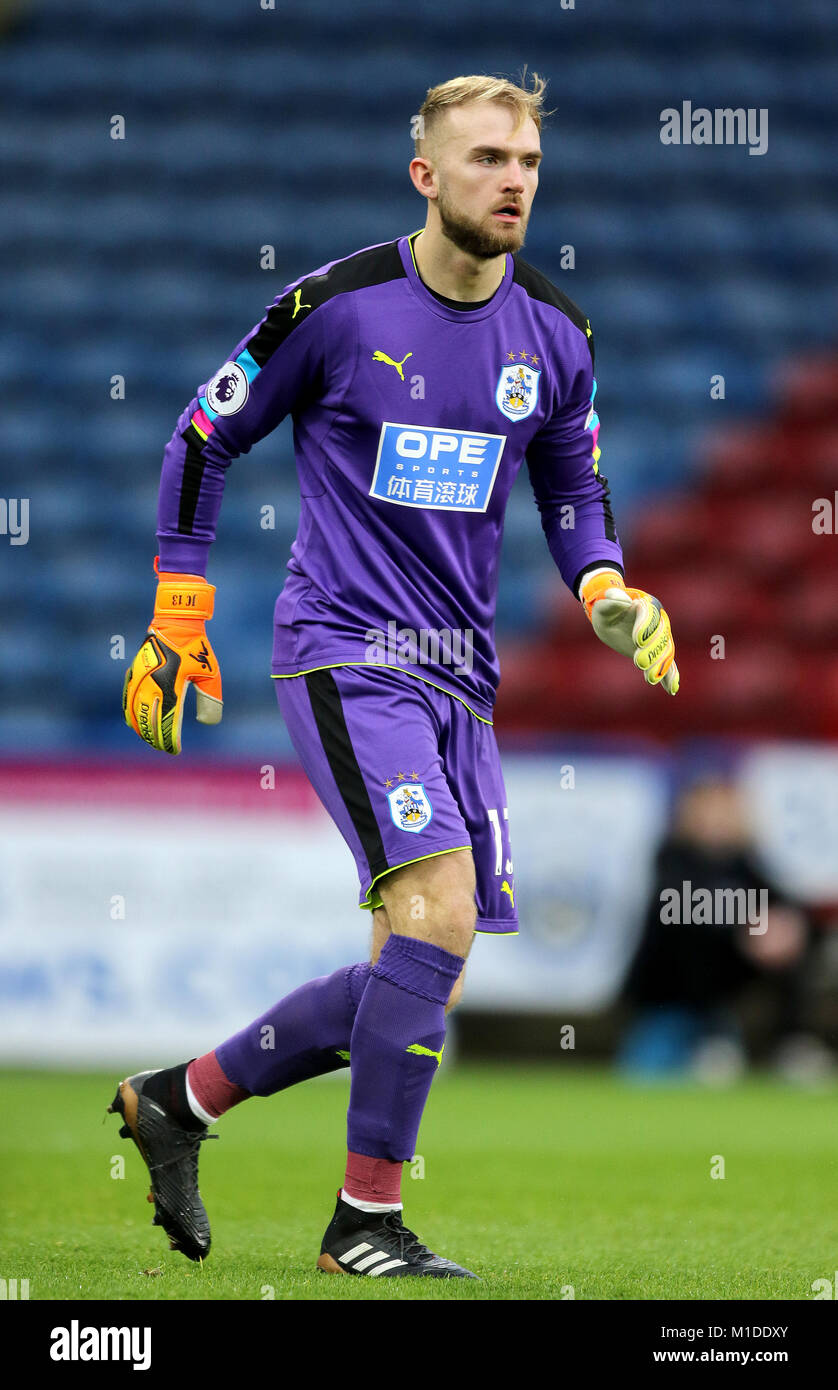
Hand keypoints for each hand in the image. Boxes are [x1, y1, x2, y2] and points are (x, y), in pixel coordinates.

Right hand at [122, 567, 222, 752]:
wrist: (176, 622)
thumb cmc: (196, 648)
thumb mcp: (210, 673)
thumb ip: (210, 698)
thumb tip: (207, 723)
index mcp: (170, 685)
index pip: (166, 720)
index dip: (169, 738)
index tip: (175, 749)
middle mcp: (151, 683)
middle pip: (147, 719)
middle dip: (154, 737)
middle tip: (163, 748)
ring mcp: (139, 678)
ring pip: (134, 710)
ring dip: (140, 727)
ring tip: (148, 739)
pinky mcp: (134, 672)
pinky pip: (127, 697)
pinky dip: (129, 712)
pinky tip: (132, 721)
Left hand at [580, 569, 678, 694]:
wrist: (611, 616)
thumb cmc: (607, 605)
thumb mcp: (604, 600)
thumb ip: (611, 598)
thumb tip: (622, 600)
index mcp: (646, 604)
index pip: (650, 614)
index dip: (645, 627)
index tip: (637, 641)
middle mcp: (658, 621)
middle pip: (661, 636)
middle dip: (652, 650)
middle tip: (639, 663)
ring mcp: (659, 637)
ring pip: (665, 652)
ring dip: (659, 666)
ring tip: (649, 679)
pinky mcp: (656, 651)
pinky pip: (668, 664)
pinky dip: (670, 676)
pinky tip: (671, 689)